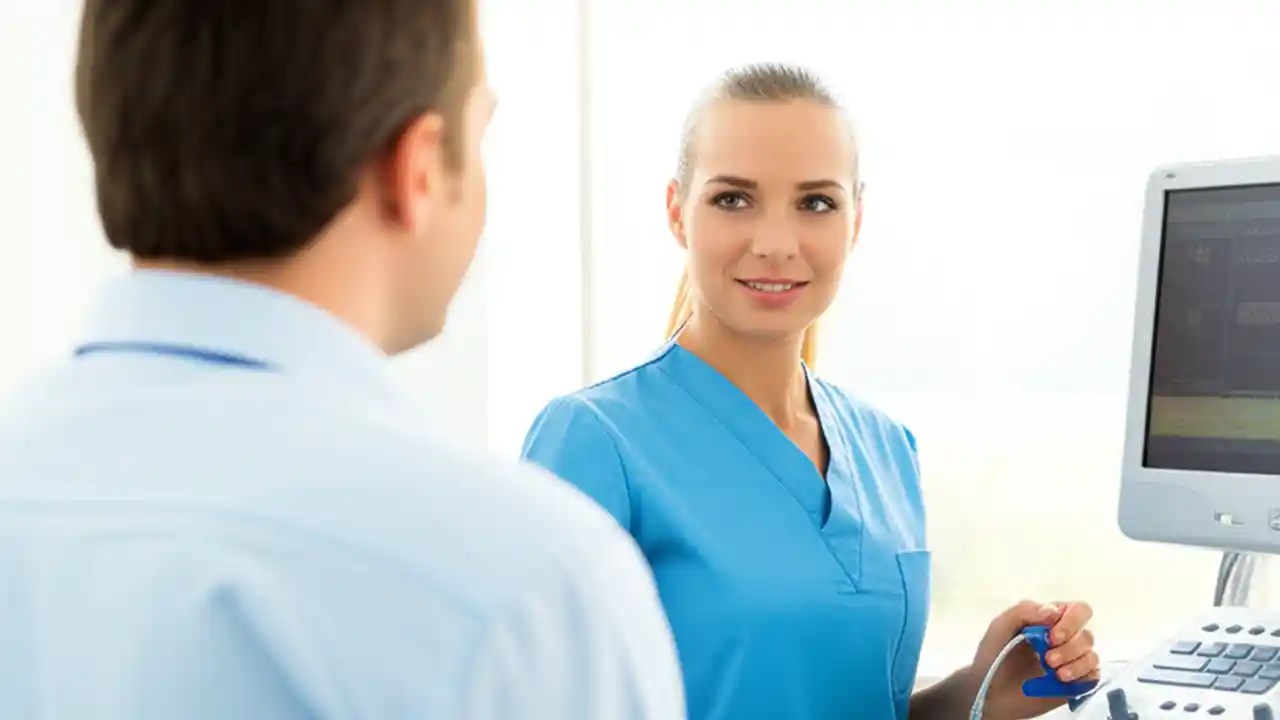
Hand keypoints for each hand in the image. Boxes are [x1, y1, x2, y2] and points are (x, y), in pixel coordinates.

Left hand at [968, 600, 1099, 718]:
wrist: (991, 691)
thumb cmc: (995, 654)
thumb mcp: (1002, 626)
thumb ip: (1025, 611)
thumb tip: (1054, 612)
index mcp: (1052, 619)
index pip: (1079, 610)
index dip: (1071, 621)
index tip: (1052, 636)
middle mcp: (1067, 638)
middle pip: (1087, 635)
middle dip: (1070, 646)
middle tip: (1048, 659)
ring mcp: (1073, 661)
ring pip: (1091, 656)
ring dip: (1074, 663)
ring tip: (1053, 672)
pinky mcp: (1077, 683)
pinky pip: (1092, 677)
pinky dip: (1081, 676)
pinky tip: (1061, 680)